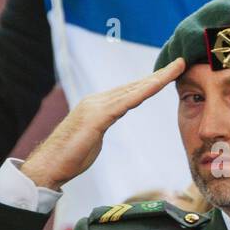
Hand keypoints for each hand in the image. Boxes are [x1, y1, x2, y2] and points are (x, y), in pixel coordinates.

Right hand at [22, 59, 185, 189]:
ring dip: (157, 79)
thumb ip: (102, 127)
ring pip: (133, 90)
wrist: (47, 166)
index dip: (150, 82)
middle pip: (135, 85)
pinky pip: (125, 103)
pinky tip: (158, 85)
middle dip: (159, 74)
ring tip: (177, 68)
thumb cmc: (69, 158)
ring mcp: (95, 107)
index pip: (130, 91)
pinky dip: (143, 92)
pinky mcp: (96, 118)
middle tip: (182, 63)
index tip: (169, 74)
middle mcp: (97, 101)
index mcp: (98, 106)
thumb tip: (107, 125)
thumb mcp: (92, 139)